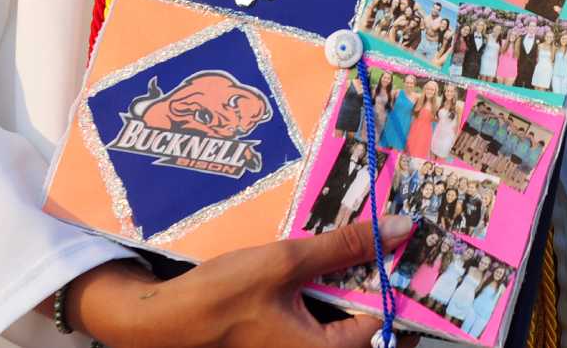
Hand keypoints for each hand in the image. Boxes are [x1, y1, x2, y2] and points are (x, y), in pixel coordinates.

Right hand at [68, 213, 413, 347]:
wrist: (162, 321)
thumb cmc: (221, 297)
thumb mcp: (286, 261)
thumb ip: (344, 245)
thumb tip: (401, 229)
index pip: (381, 319)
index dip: (393, 281)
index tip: (404, 249)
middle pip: (362, 321)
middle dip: (369, 280)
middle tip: (381, 242)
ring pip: (335, 317)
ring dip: (343, 282)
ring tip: (349, 243)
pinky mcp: (278, 342)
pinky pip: (313, 318)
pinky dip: (320, 289)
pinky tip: (315, 260)